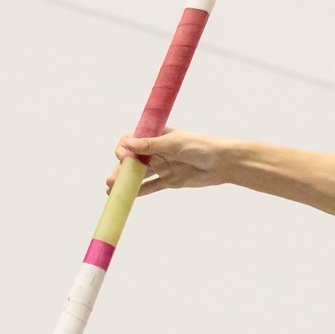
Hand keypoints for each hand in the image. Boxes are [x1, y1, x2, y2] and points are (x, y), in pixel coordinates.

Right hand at [105, 129, 229, 195]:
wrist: (223, 162)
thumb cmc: (202, 146)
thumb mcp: (175, 143)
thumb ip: (151, 145)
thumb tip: (128, 145)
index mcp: (157, 136)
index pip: (133, 140)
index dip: (124, 148)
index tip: (122, 156)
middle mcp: (158, 151)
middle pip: (133, 160)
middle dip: (121, 170)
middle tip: (111, 181)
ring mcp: (164, 166)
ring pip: (140, 175)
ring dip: (126, 182)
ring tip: (112, 191)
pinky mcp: (171, 180)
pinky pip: (152, 186)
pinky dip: (140, 191)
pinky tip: (127, 197)